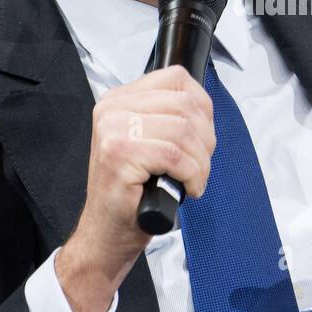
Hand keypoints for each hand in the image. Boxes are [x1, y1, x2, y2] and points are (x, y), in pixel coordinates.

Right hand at [56, 64, 215, 311]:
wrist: (106, 233)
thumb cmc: (132, 192)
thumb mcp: (149, 142)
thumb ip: (168, 116)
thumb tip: (203, 105)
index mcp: (119, 99)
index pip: (176, 78)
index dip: (203, 106)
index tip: (202, 136)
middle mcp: (112, 109)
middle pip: (185, 104)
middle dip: (205, 139)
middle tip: (199, 165)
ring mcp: (113, 130)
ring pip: (184, 131)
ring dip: (200, 162)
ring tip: (193, 180)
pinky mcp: (119, 154)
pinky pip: (176, 156)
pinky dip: (192, 175)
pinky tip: (186, 189)